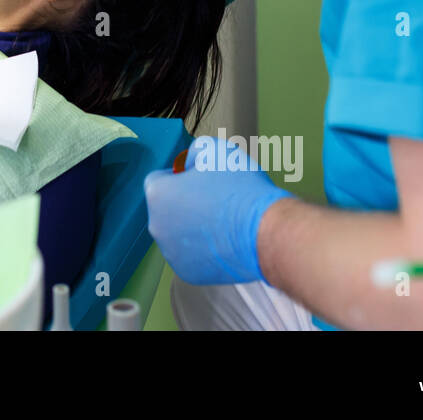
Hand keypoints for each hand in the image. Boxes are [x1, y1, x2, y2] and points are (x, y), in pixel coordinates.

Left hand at [144, 135, 291, 284]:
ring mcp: (171, 253)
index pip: (158, 179)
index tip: (199, 179)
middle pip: (166, 208)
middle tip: (214, 199)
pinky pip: (191, 255)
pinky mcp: (188, 273)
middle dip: (184, 202)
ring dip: (193, 226)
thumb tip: (189, 164)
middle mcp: (157, 226)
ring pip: (178, 233)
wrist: (266, 232)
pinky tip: (224, 240)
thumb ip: (192, 153)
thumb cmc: (240, 191)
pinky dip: (203, 249)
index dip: (179, 175)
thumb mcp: (214, 150)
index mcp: (157, 195)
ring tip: (222, 220)